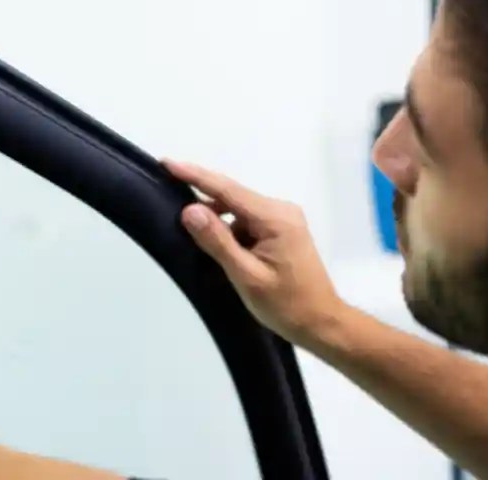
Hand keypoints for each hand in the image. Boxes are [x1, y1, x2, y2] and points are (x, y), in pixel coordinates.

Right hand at [163, 159, 346, 346]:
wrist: (321, 323)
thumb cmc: (286, 304)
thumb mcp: (246, 276)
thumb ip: (217, 242)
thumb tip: (190, 210)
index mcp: (275, 218)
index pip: (228, 190)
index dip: (195, 175)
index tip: (167, 163)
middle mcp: (281, 210)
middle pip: (233, 196)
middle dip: (201, 195)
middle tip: (166, 192)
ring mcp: (283, 219)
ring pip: (238, 209)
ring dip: (215, 218)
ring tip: (187, 228)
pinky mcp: (281, 231)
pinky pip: (246, 221)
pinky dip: (228, 229)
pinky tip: (214, 241)